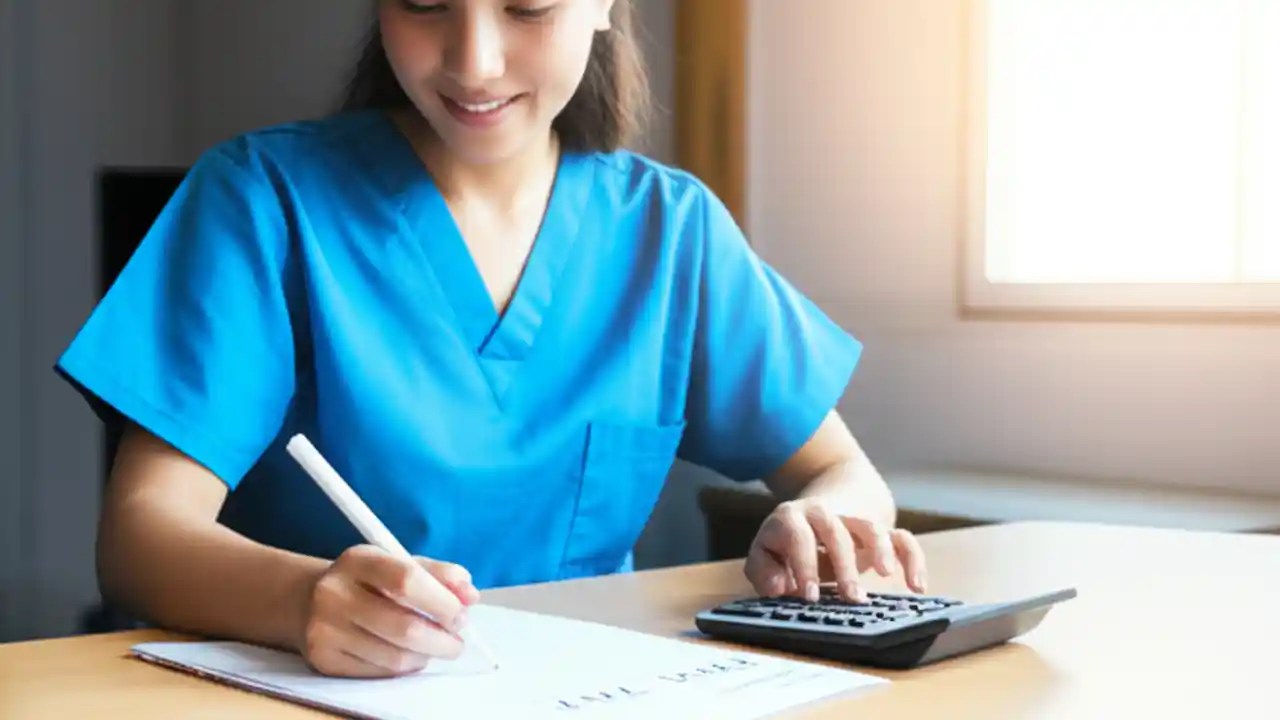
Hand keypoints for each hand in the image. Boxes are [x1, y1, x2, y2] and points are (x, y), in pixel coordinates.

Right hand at [301, 545, 479, 676]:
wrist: (308, 600)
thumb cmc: (368, 581)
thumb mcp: (400, 563)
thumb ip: (439, 575)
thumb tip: (470, 595)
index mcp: (358, 559)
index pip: (407, 580)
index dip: (442, 601)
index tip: (462, 614)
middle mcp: (334, 593)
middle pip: (404, 627)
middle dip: (442, 639)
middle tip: (457, 641)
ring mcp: (324, 629)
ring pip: (395, 657)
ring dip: (426, 655)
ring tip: (433, 646)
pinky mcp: (323, 660)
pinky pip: (379, 672)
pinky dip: (404, 667)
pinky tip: (407, 654)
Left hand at [745, 498, 926, 602]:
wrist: (823, 504)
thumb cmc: (788, 543)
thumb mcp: (766, 554)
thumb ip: (764, 572)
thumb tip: (779, 586)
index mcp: (791, 519)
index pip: (798, 537)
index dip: (804, 565)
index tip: (811, 596)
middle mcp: (823, 514)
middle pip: (836, 532)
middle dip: (844, 565)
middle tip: (851, 598)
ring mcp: (854, 520)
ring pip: (871, 528)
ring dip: (880, 550)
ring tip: (886, 575)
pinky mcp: (881, 531)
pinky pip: (902, 538)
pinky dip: (912, 559)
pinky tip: (916, 586)